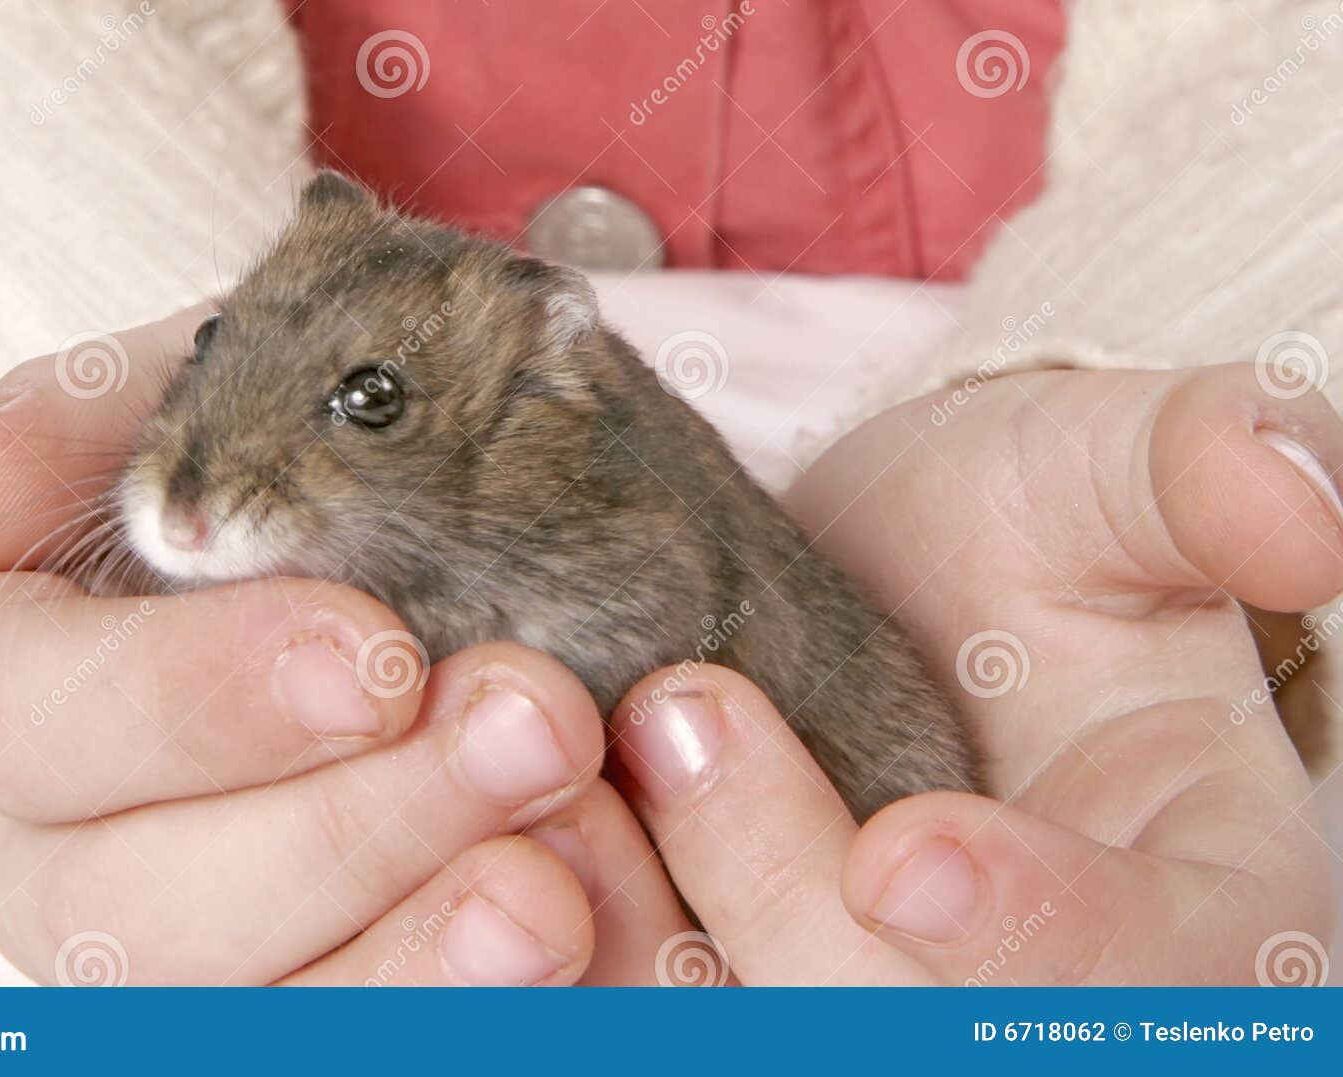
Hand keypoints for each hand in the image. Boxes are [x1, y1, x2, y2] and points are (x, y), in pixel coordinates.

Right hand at [0, 309, 609, 984]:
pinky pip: (346, 1041)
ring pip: (241, 1009)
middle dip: (344, 827)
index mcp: (8, 688)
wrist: (413, 551)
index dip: (192, 698)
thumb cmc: (289, 469)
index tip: (380, 657)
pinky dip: (453, 1004)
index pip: (24, 715)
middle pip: (131, 905)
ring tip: (554, 877)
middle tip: (529, 725)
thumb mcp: (203, 402)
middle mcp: (58, 852)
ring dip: (408, 953)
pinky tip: (560, 929)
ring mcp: (176, 959)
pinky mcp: (288, 1001)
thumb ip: (75, 428)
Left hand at [545, 364, 1337, 983]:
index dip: (1032, 943)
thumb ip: (1201, 478)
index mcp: (1196, 917)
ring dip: (643, 944)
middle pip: (908, 1031)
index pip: (1145, 979)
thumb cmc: (1023, 539)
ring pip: (755, 1033)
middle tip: (684, 714)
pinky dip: (572, 950)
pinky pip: (651, 1002)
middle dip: (787, 902)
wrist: (892, 592)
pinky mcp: (730, 983)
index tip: (910, 855)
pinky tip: (505, 834)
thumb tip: (1311, 506)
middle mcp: (1018, 1001)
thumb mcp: (1114, 485)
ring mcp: (863, 998)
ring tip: (555, 781)